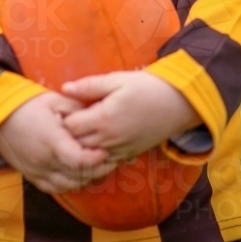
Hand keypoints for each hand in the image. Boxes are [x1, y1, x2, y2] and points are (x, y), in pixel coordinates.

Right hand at [0, 91, 119, 193]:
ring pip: (70, 185)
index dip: (98, 158)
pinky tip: (79, 173)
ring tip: (98, 165)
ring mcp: (37, 172)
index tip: (108, 149)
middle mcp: (45, 161)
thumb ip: (77, 109)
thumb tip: (97, 115)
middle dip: (99, 169)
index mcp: (52, 141)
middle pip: (79, 176)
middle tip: (112, 158)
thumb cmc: (26, 104)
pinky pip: (56, 188)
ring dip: (86, 177)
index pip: (81, 160)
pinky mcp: (32, 176)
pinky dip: (71, 183)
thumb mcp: (54, 100)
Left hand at [61, 71, 197, 161]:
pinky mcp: (127, 155)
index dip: (63, 117)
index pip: (69, 126)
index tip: (64, 107)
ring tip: (80, 128)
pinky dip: (95, 154)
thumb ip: (89, 86)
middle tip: (67, 118)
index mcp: (104, 118)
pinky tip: (96, 139)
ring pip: (88, 155)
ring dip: (80, 144)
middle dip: (68, 133)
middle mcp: (109, 139)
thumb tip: (64, 88)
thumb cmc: (146, 87)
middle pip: (75, 144)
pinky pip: (103, 161)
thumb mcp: (117, 79)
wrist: (177, 104)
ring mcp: (118, 150)